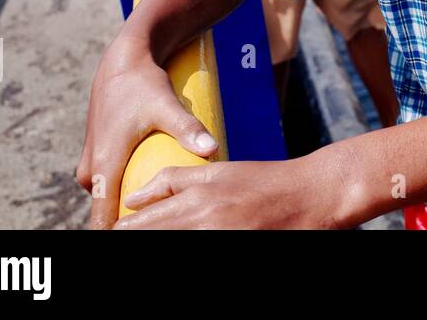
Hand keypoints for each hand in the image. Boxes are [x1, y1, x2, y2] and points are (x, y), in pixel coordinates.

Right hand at [75, 36, 221, 228]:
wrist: (122, 61)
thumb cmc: (142, 84)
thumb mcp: (166, 106)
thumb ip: (188, 128)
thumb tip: (212, 148)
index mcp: (103, 164)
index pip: (102, 216)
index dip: (117, 232)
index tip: (137, 235)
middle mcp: (90, 168)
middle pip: (106, 210)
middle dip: (128, 221)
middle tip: (159, 222)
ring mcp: (90, 160)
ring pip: (104, 196)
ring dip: (124, 205)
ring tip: (156, 212)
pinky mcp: (96, 152)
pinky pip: (105, 182)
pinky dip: (120, 189)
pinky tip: (145, 191)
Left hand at [115, 156, 335, 228]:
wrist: (313, 194)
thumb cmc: (266, 180)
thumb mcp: (219, 171)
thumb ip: (175, 180)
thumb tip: (133, 196)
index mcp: (196, 200)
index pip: (141, 225)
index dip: (122, 231)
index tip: (113, 232)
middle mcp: (204, 223)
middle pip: (152, 238)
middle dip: (135, 238)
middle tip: (119, 237)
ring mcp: (221, 239)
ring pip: (171, 247)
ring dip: (157, 244)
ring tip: (151, 238)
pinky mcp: (235, 250)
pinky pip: (202, 255)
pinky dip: (186, 249)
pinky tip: (183, 241)